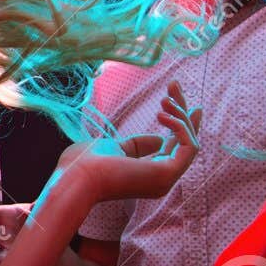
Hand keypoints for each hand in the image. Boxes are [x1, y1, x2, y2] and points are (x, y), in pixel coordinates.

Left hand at [59, 81, 201, 201]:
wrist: (76, 178)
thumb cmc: (85, 164)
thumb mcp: (114, 148)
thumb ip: (136, 145)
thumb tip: (158, 139)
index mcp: (148, 175)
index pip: (173, 148)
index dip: (179, 123)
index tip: (177, 98)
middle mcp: (161, 180)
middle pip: (184, 143)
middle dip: (182, 112)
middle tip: (174, 85)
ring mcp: (165, 180)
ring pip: (189, 143)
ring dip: (180, 116)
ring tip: (164, 99)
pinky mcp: (167, 174)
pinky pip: (188, 147)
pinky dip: (180, 127)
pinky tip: (162, 114)